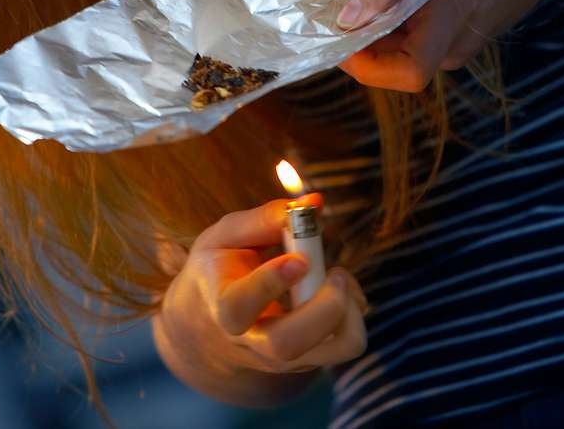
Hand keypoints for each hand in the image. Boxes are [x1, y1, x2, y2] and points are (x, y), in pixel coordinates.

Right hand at [153, 194, 367, 395]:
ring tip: (335, 278)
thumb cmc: (217, 274)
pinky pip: (348, 341)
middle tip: (334, 272)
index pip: (238, 307)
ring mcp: (285, 359)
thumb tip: (312, 203)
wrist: (209, 333)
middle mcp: (252, 343)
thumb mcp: (224, 239)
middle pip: (289, 344)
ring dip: (350, 308)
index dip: (270, 283)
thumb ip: (263, 219)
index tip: (298, 260)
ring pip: (335, 349)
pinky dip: (354, 308)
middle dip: (325, 306)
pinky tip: (333, 289)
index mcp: (221, 307)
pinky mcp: (311, 360)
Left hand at [335, 0, 563, 90]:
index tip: (336, 21)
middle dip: (364, 22)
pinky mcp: (464, 35)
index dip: (361, 60)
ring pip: (402, 44)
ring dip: (382, 9)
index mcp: (451, 15)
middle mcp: (458, 41)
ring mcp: (464, 42)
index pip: (402, 72)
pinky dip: (401, 7)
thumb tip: (346, 19)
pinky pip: (419, 34)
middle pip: (393, 59)